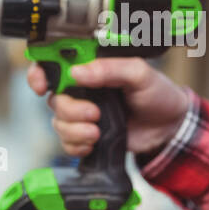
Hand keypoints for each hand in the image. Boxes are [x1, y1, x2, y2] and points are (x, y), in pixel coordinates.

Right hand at [26, 58, 189, 156]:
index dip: (39, 73)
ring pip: (58, 122)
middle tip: (94, 114)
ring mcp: (82, 113)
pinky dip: (77, 146)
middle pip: (54, 98)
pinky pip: (67, 143)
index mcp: (91, 67)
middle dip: (70, 110)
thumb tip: (77, 71)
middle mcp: (82, 89)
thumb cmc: (157, 93)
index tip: (42, 85)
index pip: (53, 64)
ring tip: (98, 131)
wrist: (169, 127)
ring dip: (75, 130)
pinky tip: (94, 143)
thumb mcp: (139, 73)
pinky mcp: (86, 136)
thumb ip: (110, 68)